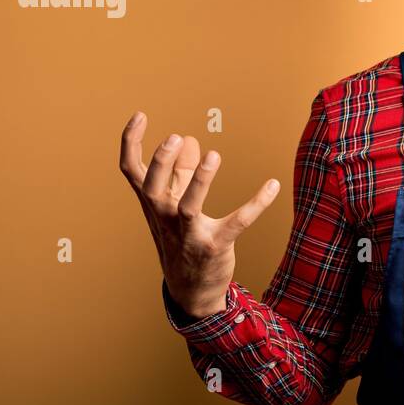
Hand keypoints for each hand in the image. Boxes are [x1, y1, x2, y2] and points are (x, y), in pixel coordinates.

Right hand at [119, 111, 280, 318]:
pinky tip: (272, 185)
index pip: (131, 170)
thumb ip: (182, 173)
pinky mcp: (215, 246)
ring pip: (189, 207)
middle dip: (161, 163)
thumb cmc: (182, 239)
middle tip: (175, 137)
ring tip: (213, 155)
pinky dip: (256, 204)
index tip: (141, 114)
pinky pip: (237, 223)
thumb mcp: (176, 206)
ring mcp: (189, 234)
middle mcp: (164, 218)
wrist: (191, 290)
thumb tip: (192, 140)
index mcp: (153, 203)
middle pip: (152, 188)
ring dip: (200, 181)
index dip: (131, 142)